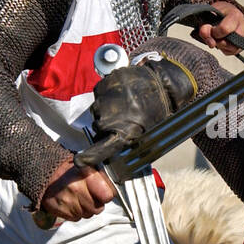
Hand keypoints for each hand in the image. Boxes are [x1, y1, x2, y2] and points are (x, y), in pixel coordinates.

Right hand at [39, 160, 115, 222]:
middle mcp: (77, 188)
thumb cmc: (71, 172)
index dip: (106, 195)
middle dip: (96, 204)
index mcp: (87, 175)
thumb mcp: (88, 168)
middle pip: (98, 209)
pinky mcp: (61, 211)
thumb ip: (102, 178)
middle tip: (88, 195)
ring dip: (85, 209)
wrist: (46, 175)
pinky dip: (75, 212)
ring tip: (78, 198)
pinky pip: (76, 218)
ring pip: (87, 215)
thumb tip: (115, 190)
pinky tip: (71, 202)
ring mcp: (68, 201)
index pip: (107, 196)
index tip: (103, 193)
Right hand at [76, 57, 196, 166]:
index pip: (98, 151)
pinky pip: (99, 95)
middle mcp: (108, 119)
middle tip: (123, 119)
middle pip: (98, 127)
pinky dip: (108, 96)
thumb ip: (128, 144)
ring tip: (125, 104)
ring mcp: (104, 100)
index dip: (88, 157)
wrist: (163, 83)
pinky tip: (122, 94)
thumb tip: (114, 153)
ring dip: (107, 110)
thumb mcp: (147, 134)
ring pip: (97, 110)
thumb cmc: (158, 110)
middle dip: (106, 126)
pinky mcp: (103, 85)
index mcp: (122, 134)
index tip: (80, 160)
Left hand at [194, 1, 243, 55]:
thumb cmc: (219, 13)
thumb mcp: (209, 16)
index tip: (211, 29)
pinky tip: (223, 40)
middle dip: (219, 41)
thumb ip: (205, 26)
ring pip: (233, 48)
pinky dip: (226, 49)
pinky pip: (234, 51)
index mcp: (235, 14)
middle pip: (230, 42)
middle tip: (214, 36)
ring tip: (218, 38)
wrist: (228, 11)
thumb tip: (205, 35)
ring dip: (222, 46)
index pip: (225, 29)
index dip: (214, 33)